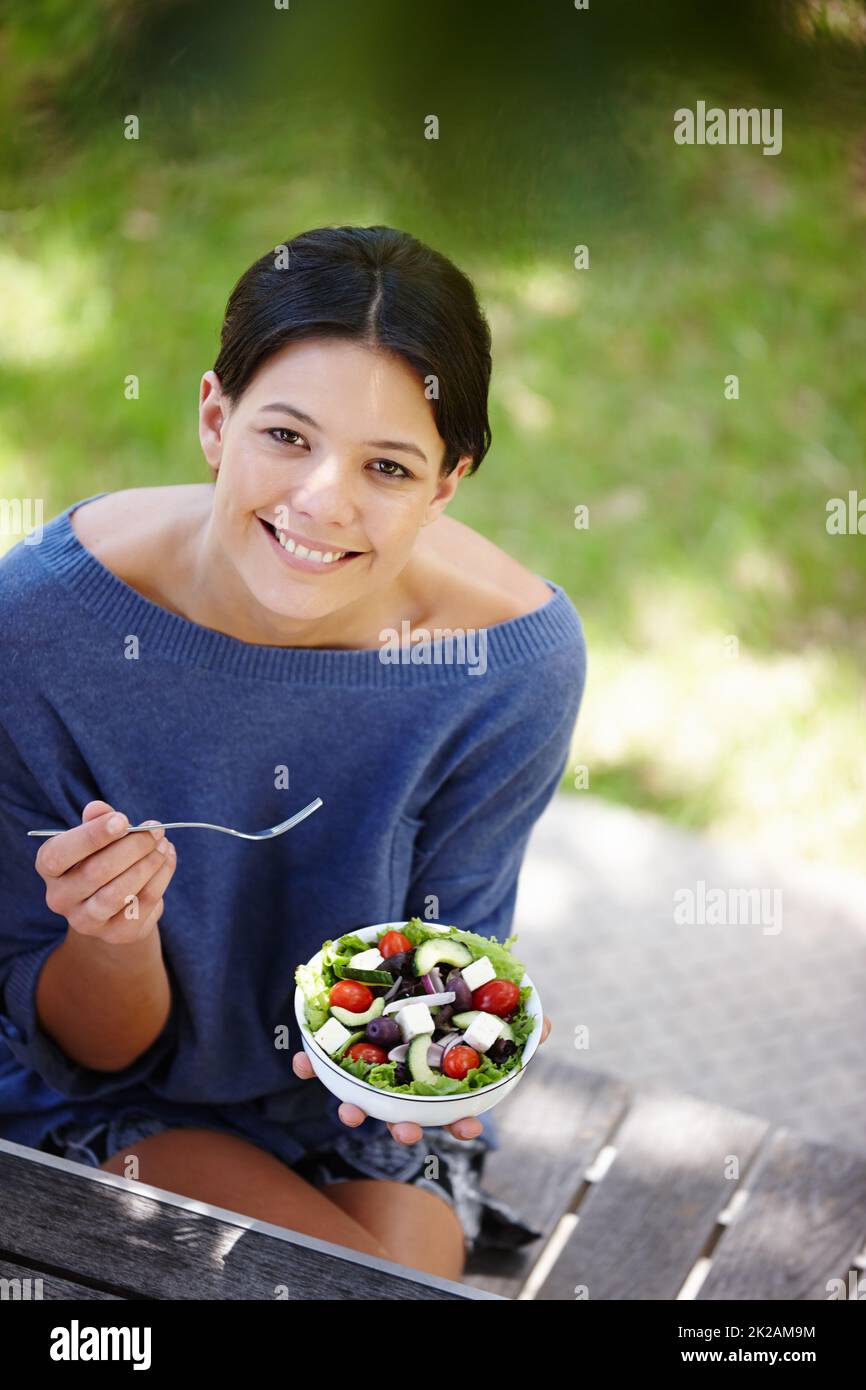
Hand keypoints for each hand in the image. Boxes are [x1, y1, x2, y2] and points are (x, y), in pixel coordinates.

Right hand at [34, 799, 177, 944]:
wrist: (117, 904)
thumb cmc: (102, 858)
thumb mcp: (97, 836)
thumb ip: (97, 820)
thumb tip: (98, 808)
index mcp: (49, 867)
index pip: (59, 854)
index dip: (91, 836)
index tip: (123, 820)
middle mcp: (60, 898)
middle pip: (95, 872)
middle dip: (132, 847)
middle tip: (156, 831)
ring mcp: (86, 921)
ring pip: (119, 893)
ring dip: (148, 864)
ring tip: (163, 845)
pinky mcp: (116, 934)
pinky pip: (142, 904)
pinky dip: (161, 877)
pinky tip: (168, 859)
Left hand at [292, 1015, 551, 1145]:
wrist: (409, 959)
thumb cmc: (453, 991)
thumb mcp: (487, 998)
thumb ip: (512, 1016)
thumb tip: (545, 1028)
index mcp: (440, 1074)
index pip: (455, 1108)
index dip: (462, 1122)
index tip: (469, 1128)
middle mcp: (406, 1078)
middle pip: (406, 1114)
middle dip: (406, 1130)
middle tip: (408, 1134)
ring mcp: (372, 1067)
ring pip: (362, 1098)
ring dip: (354, 1109)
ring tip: (350, 1113)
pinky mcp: (341, 1047)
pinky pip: (321, 1059)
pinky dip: (308, 1062)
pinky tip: (298, 1061)